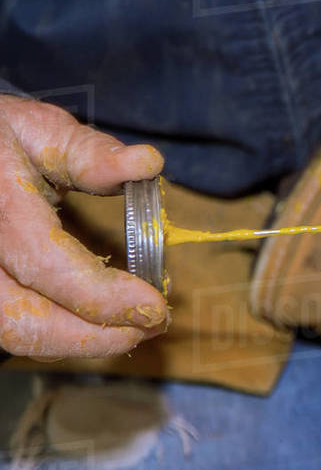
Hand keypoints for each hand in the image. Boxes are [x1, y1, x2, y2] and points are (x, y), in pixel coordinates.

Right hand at [0, 94, 168, 359]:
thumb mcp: (37, 129)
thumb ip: (88, 152)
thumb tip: (146, 164)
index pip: (44, 262)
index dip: (102, 295)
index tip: (156, 308)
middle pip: (19, 320)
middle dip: (92, 336)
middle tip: (150, 326)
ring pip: (10, 332)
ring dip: (76, 341)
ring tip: (130, 328)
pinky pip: (9, 325)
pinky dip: (55, 332)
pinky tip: (95, 322)